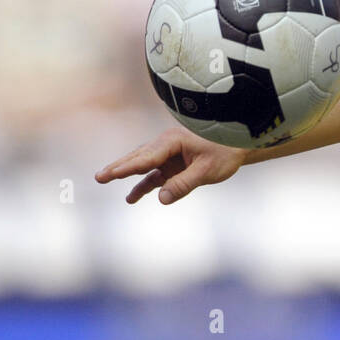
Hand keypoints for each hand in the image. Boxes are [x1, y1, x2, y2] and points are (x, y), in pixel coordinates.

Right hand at [95, 126, 246, 204]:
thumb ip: (184, 184)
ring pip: (142, 164)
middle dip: (119, 167)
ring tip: (104, 179)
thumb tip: (161, 199)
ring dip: (125, 173)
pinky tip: (131, 198)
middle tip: (99, 177)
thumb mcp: (207, 171)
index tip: (113, 174)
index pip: (148, 157)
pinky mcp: (173, 165)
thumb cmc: (225, 153)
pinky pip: (153, 175)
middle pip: (138, 157)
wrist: (239, 146)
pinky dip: (143, 185)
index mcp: (173, 141)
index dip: (129, 167)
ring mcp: (168, 155)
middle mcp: (167, 145)